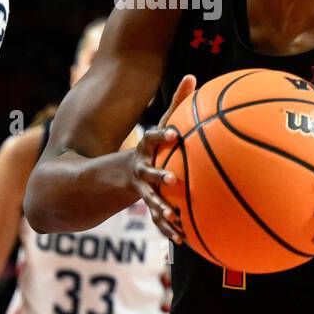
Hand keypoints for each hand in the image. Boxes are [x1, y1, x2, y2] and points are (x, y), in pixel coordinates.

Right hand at [127, 74, 196, 243]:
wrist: (121, 173)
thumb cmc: (153, 145)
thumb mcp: (162, 124)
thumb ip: (177, 102)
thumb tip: (192, 75)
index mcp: (147, 147)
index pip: (152, 138)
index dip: (162, 135)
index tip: (173, 134)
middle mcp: (141, 168)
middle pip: (149, 173)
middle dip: (159, 176)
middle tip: (173, 180)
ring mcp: (141, 188)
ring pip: (151, 200)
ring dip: (161, 208)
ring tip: (174, 217)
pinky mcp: (147, 204)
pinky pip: (157, 218)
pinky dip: (168, 228)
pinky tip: (182, 239)